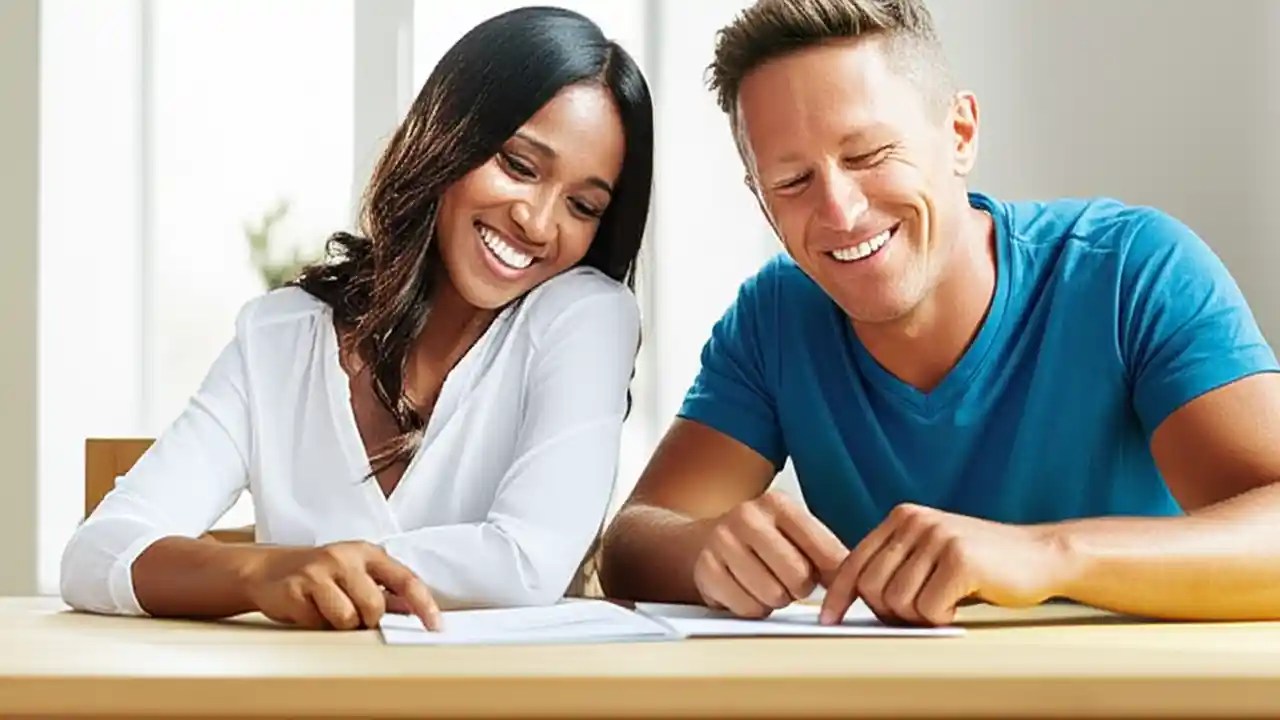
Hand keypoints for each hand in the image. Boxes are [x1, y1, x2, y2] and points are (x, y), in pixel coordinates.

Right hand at [244, 541, 440, 630]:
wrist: (267, 570)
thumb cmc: (320, 574)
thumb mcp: (356, 574)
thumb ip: (386, 590)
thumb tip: (415, 610)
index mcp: (366, 553)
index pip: (405, 579)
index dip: (424, 604)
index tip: (435, 625)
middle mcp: (344, 557)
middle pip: (374, 606)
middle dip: (368, 620)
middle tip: (353, 614)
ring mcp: (318, 572)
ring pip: (347, 618)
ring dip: (341, 625)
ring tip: (329, 611)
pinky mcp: (295, 589)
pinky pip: (318, 623)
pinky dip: (317, 624)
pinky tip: (309, 610)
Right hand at [693, 492, 847, 617]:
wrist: (704, 541)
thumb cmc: (761, 542)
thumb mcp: (795, 536)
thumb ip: (828, 555)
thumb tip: (856, 584)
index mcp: (779, 505)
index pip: (826, 552)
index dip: (831, 577)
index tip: (826, 583)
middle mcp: (748, 516)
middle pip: (799, 577)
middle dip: (799, 589)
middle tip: (787, 580)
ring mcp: (723, 541)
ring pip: (773, 596)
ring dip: (775, 600)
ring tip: (765, 583)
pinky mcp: (706, 569)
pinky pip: (747, 608)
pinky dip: (752, 608)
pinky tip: (745, 590)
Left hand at [819, 503, 1069, 626]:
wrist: (1041, 555)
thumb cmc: (983, 564)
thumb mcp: (929, 555)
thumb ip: (894, 566)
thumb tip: (850, 600)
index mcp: (902, 517)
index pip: (854, 561)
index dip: (839, 595)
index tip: (830, 619)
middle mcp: (915, 521)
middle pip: (870, 586)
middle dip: (888, 612)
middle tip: (919, 614)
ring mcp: (938, 537)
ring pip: (897, 601)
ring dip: (919, 617)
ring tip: (944, 605)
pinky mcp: (960, 559)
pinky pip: (928, 609)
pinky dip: (942, 618)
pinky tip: (959, 606)